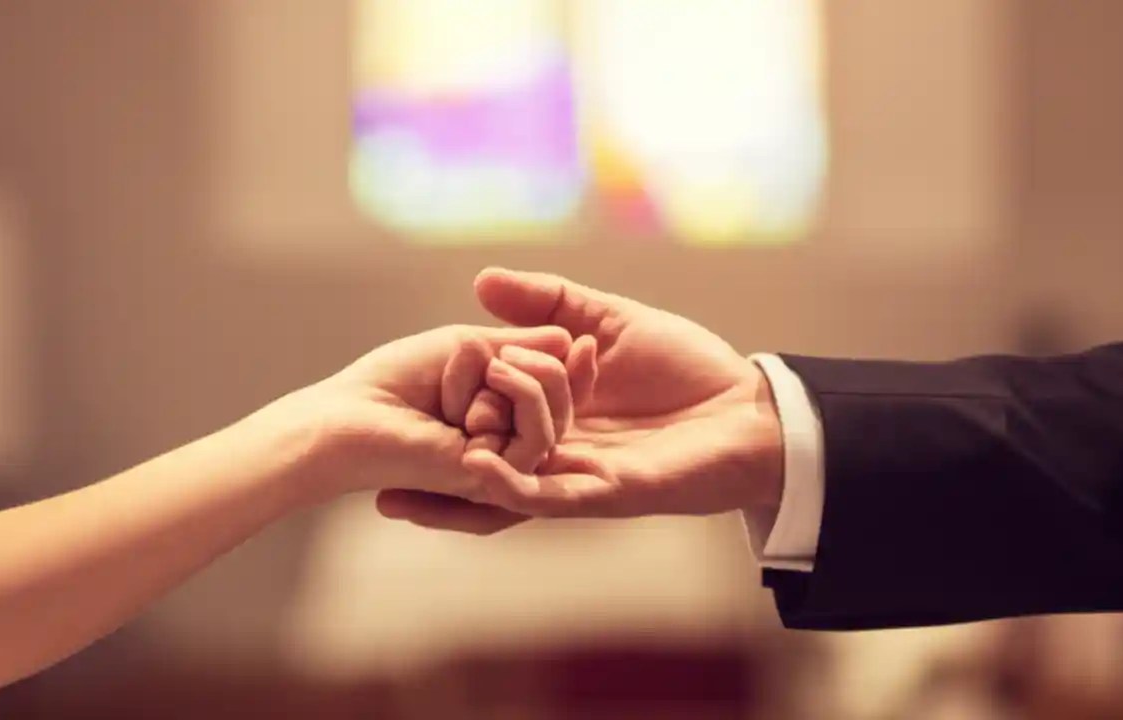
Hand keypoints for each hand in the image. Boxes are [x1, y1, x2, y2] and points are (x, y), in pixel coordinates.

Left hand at [240, 323, 576, 505]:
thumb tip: (568, 338)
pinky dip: (521, 403)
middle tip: (562, 346)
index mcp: (502, 418)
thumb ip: (519, 344)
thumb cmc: (394, 380)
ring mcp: (501, 469)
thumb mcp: (470, 347)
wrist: (347, 417)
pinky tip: (490, 382)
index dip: (574, 372)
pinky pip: (534, 444)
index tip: (587, 342)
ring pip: (556, 428)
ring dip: (534, 384)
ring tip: (491, 363)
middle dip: (563, 375)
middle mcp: (506, 448)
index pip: (557, 398)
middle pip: (566, 415)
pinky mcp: (492, 485)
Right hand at [377, 268, 783, 532]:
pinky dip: (511, 488)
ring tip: (401, 495)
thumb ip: (545, 303)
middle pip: (481, 472)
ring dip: (456, 498)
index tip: (384, 425)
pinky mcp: (608, 494)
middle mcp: (556, 456)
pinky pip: (550, 496)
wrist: (748, 406)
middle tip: (374, 483)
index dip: (436, 429)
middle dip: (430, 485)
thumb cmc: (686, 367)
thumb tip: (480, 284)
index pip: (482, 427)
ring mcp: (579, 479)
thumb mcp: (604, 321)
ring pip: (505, 494)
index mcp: (552, 419)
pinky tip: (475, 474)